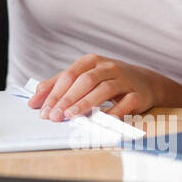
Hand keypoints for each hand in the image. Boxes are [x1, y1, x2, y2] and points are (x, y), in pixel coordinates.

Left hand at [27, 54, 160, 120]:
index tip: (40, 109)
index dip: (53, 92)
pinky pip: (125, 103)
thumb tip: (35, 98)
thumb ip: (60, 85)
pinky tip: (101, 120)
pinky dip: (113, 112)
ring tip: (71, 116)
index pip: (68, 76)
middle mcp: (107, 67)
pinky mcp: (137, 94)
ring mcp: (124, 79)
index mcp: (90, 61)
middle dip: (66, 99)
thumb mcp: (85, 76)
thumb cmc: (109, 80)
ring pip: (103, 90)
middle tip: (53, 116)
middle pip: (83, 81)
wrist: (146, 83)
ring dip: (85, 103)